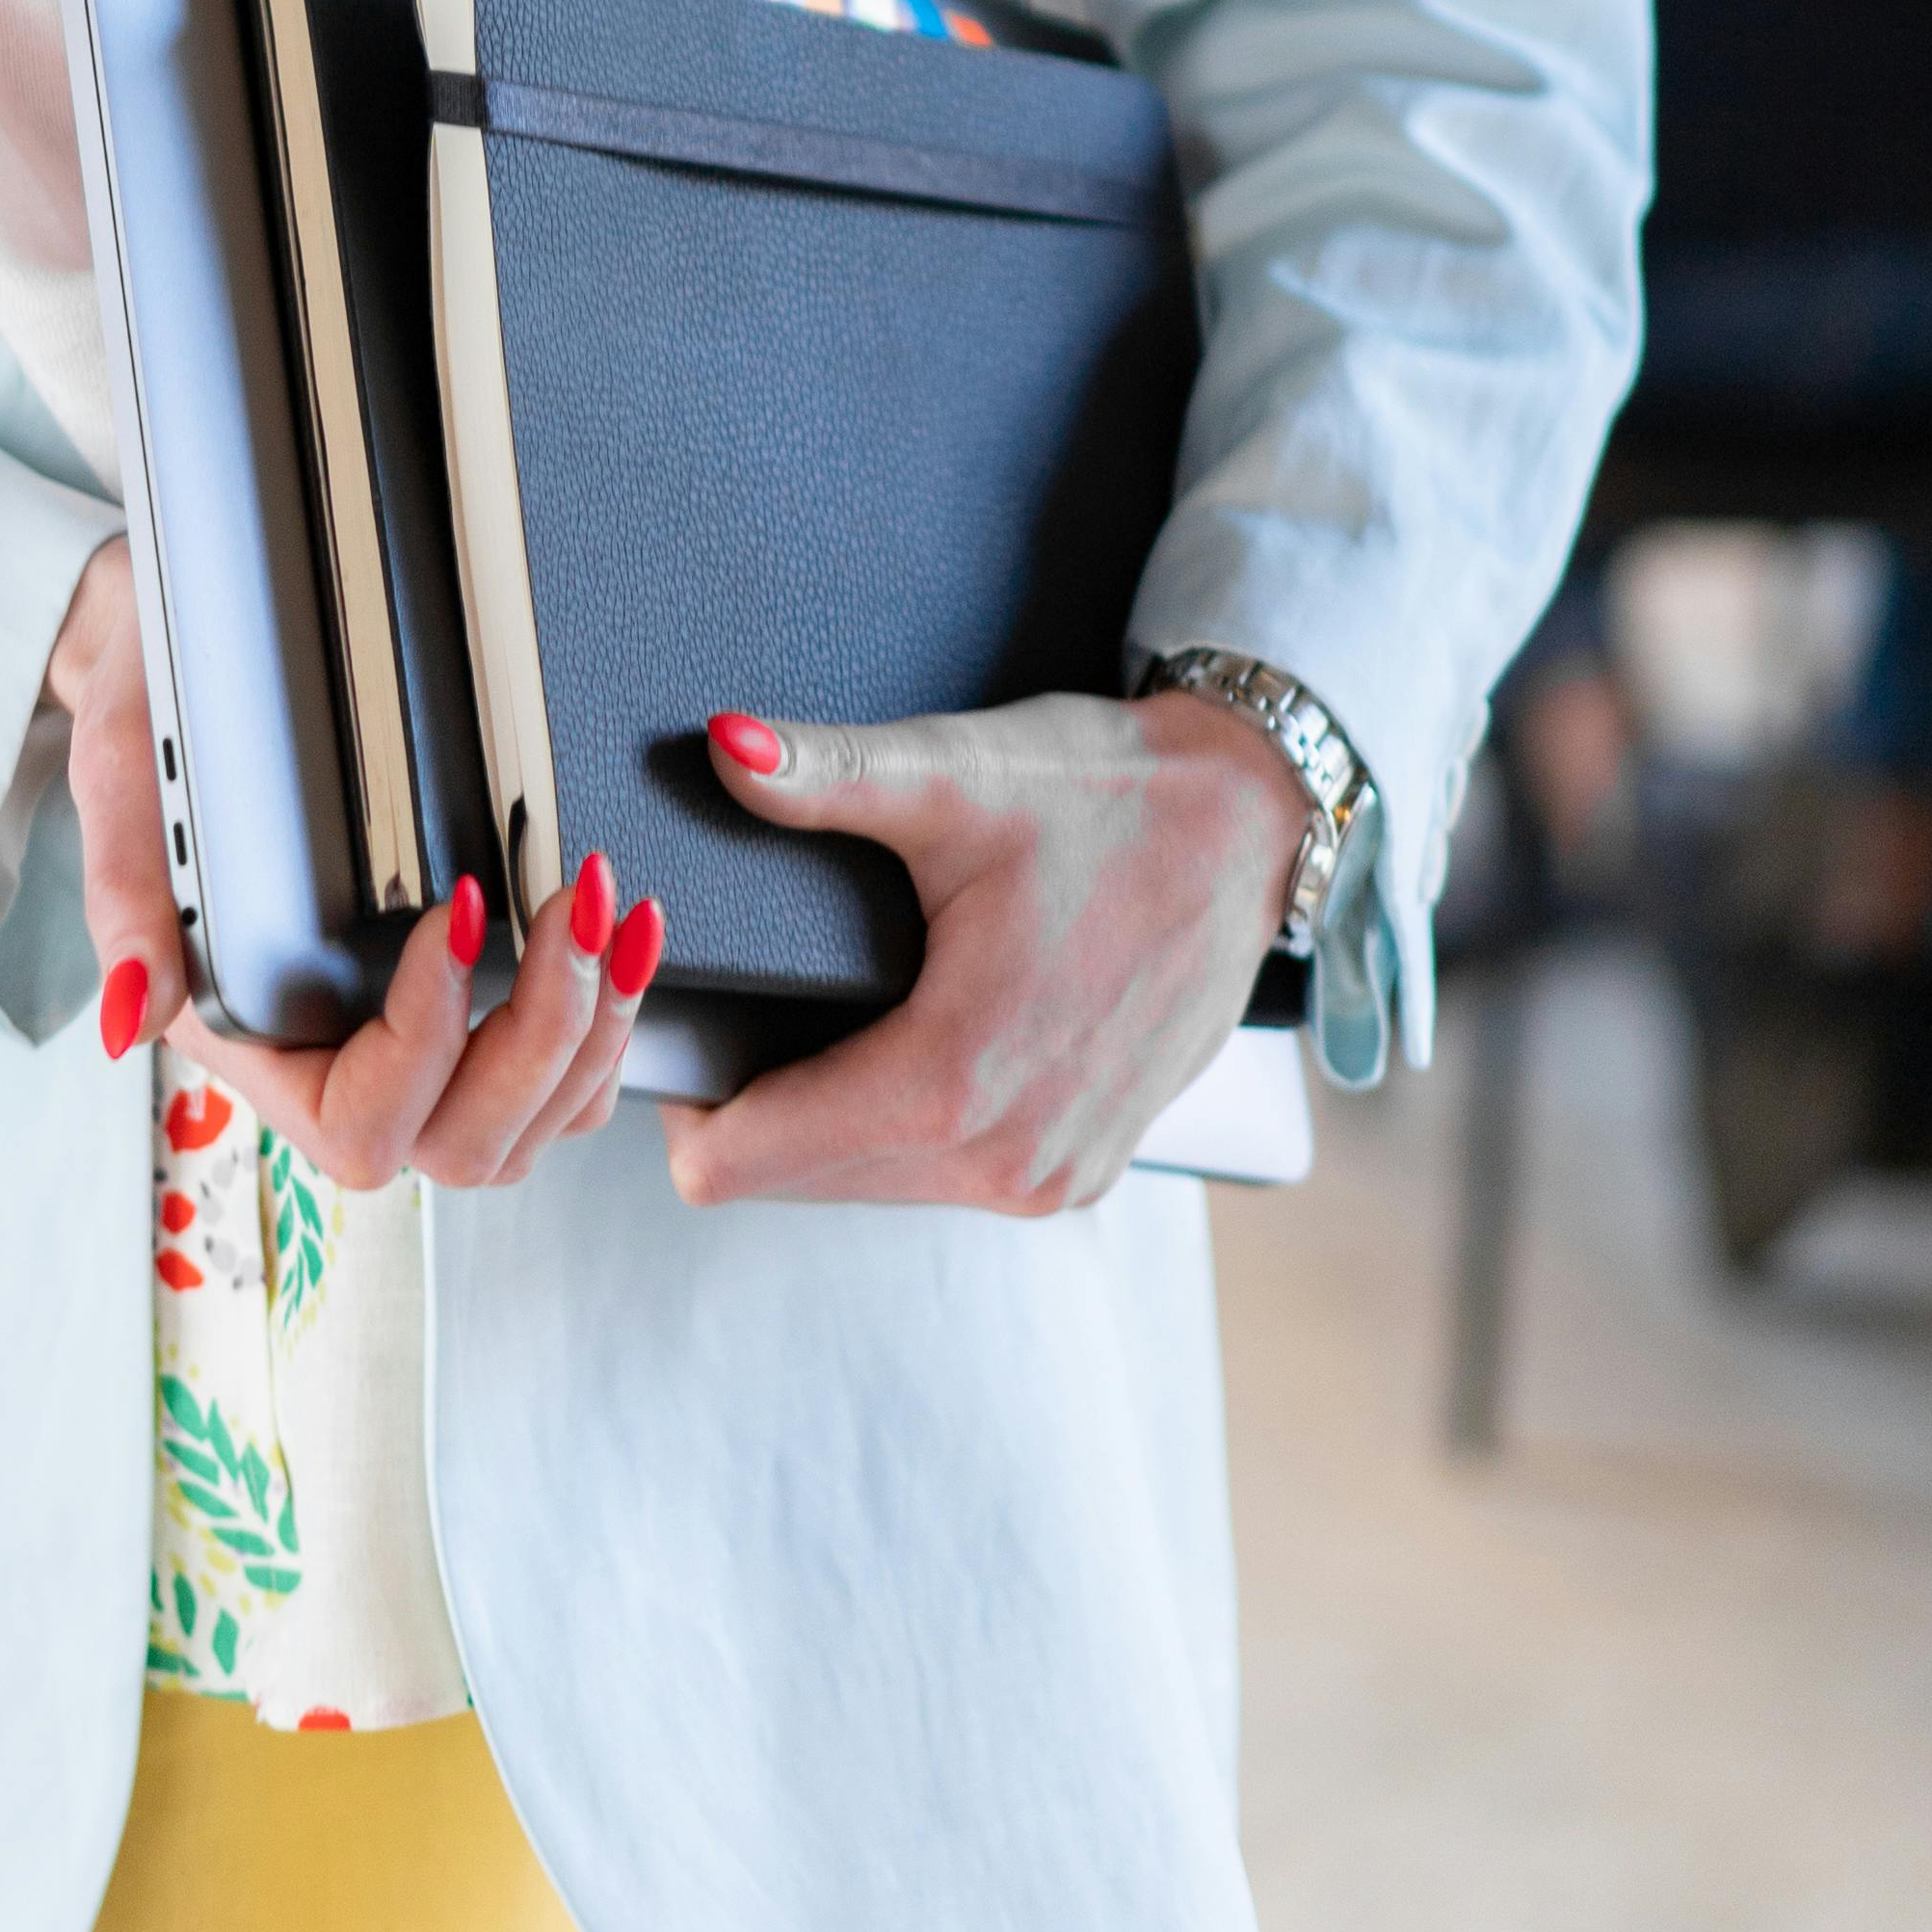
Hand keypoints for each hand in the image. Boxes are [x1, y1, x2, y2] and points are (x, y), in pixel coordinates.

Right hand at [53, 532, 663, 1189]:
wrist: (200, 662)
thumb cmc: (160, 721)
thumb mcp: (123, 778)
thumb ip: (123, 900)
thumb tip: (133, 1014)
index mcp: (254, 1039)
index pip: (358, 1123)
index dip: (423, 1041)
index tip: (456, 910)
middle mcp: (337, 1064)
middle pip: (466, 1141)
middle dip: (542, 1034)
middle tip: (576, 906)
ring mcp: (414, 1050)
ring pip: (532, 1123)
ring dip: (594, 1030)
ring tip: (617, 913)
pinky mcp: (469, 1008)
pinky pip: (562, 1080)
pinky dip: (610, 1021)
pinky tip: (630, 933)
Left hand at [659, 688, 1306, 1216]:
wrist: (1256, 828)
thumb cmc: (1111, 795)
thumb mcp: (959, 774)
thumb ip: (826, 775)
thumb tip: (720, 747)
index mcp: (955, 1082)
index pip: (742, 1160)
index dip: (683, 1092)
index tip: (675, 1013)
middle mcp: (1006, 1162)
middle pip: (790, 1178)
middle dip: (745, 1100)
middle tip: (731, 995)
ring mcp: (1050, 1179)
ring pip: (858, 1185)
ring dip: (818, 1114)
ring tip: (806, 1010)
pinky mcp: (1080, 1171)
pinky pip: (933, 1178)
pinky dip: (894, 1122)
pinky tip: (893, 1032)